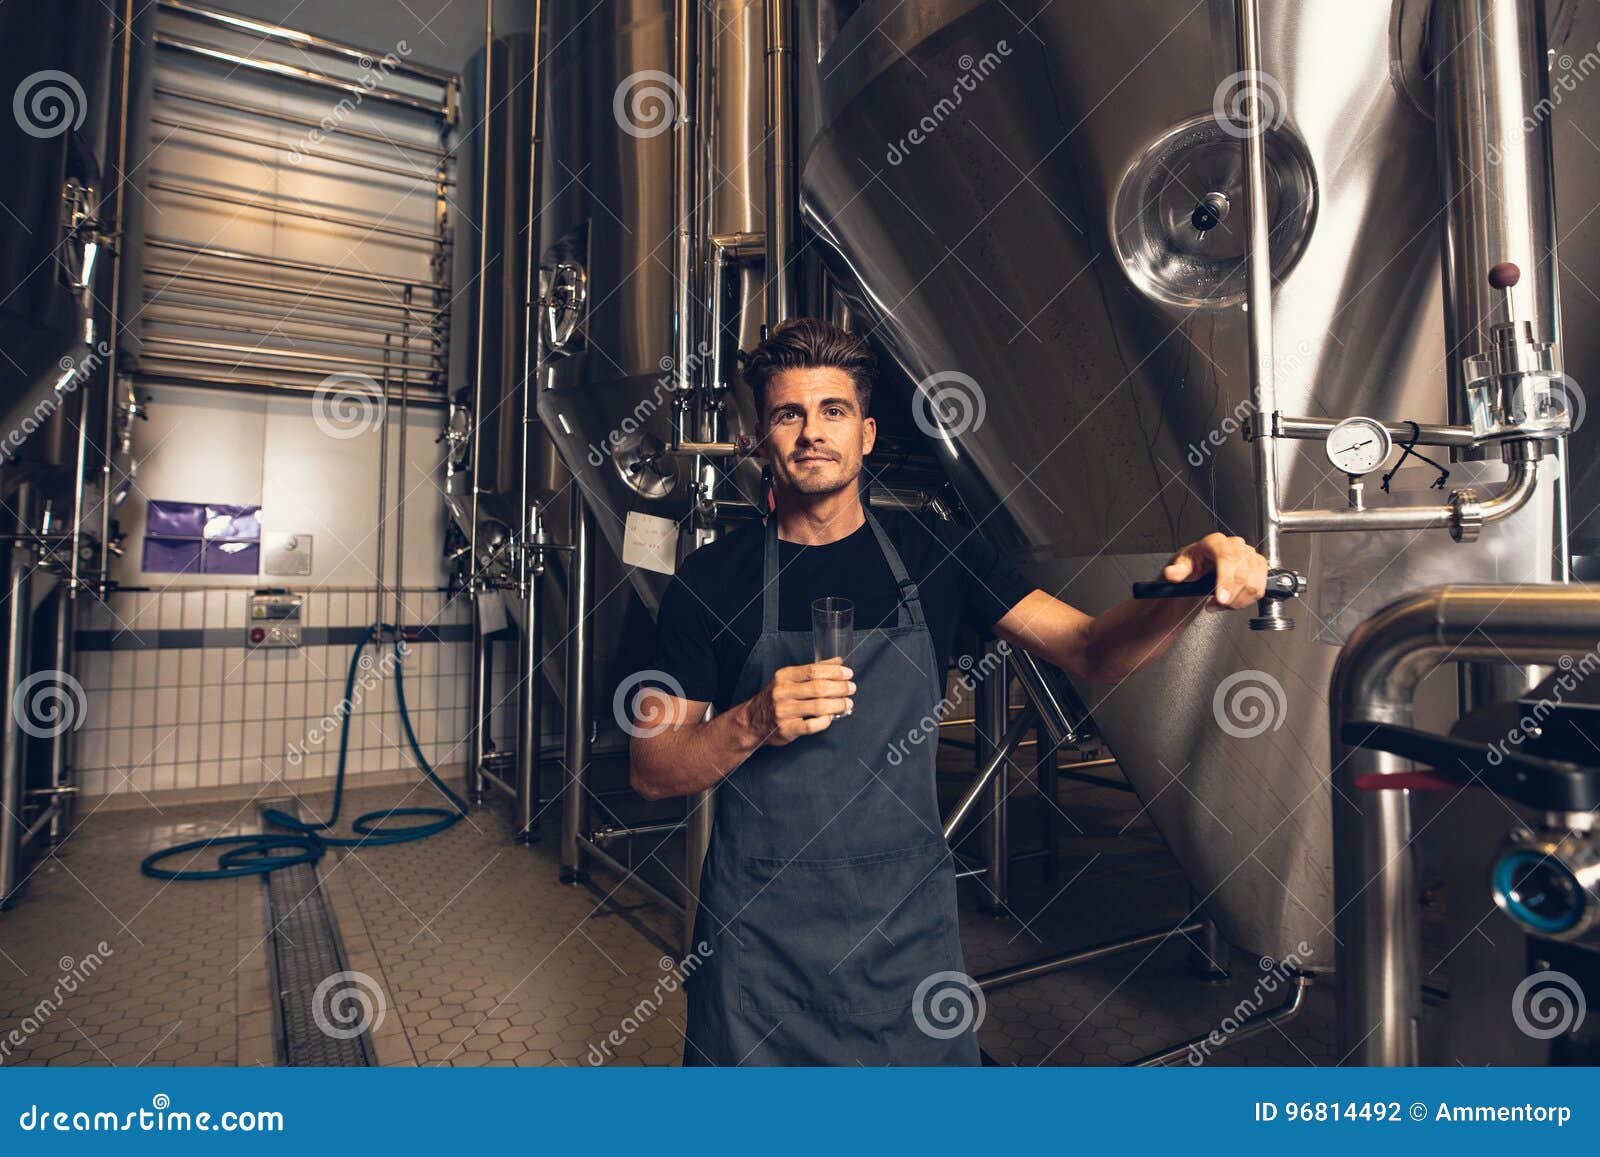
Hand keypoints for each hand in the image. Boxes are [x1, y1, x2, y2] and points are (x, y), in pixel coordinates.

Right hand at [740, 659, 855, 746]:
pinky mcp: (787, 729)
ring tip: (847, 703)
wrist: (752, 721)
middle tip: (851, 688)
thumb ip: (813, 670)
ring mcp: (784, 711)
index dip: (834, 672)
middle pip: (818, 688)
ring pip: (818, 707)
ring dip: (838, 705)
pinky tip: (831, 717)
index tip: (848, 673)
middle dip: (840, 688)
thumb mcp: (789, 679)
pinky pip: (812, 726)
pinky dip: (825, 721)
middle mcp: (782, 692)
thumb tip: (838, 662)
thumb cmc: (774, 698)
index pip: (813, 670)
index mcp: (784, 677)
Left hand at [1161, 533, 1268, 611]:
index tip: (1221, 599)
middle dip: (1229, 596)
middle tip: (1215, 605)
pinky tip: (1234, 602)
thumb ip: (1178, 570)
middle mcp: (1236, 545)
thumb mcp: (1182, 565)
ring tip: (1222, 604)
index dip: (1225, 580)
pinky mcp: (1259, 566)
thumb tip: (1171, 573)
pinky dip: (1247, 601)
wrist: (1204, 564)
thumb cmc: (1195, 562)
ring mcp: (1250, 555)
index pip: (1227, 559)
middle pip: (1241, 574)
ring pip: (1252, 584)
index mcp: (1216, 542)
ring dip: (1237, 601)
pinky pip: (1260, 588)